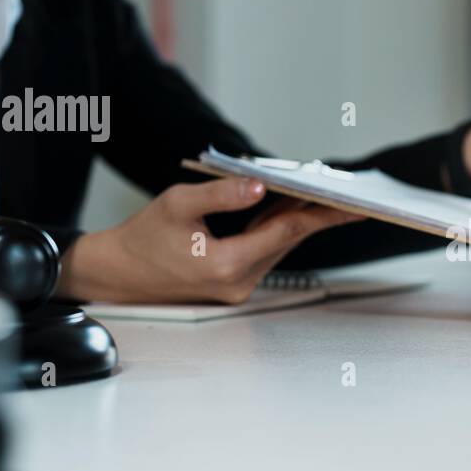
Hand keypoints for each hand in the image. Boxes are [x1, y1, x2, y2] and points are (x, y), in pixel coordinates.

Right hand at [58, 177, 360, 303]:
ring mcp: (238, 286)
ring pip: (279, 244)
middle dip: (317, 213)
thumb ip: (220, 194)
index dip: (323, 213)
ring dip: (298, 218)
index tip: (353, 205)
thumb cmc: (143, 238)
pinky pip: (265, 250)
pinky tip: (288, 206)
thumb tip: (258, 184)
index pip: (288, 231)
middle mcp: (239, 281)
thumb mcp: (177, 205)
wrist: (118, 274)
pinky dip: (277, 228)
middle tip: (347, 192)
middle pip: (289, 238)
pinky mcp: (234, 283)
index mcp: (227, 264)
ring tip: (321, 193)